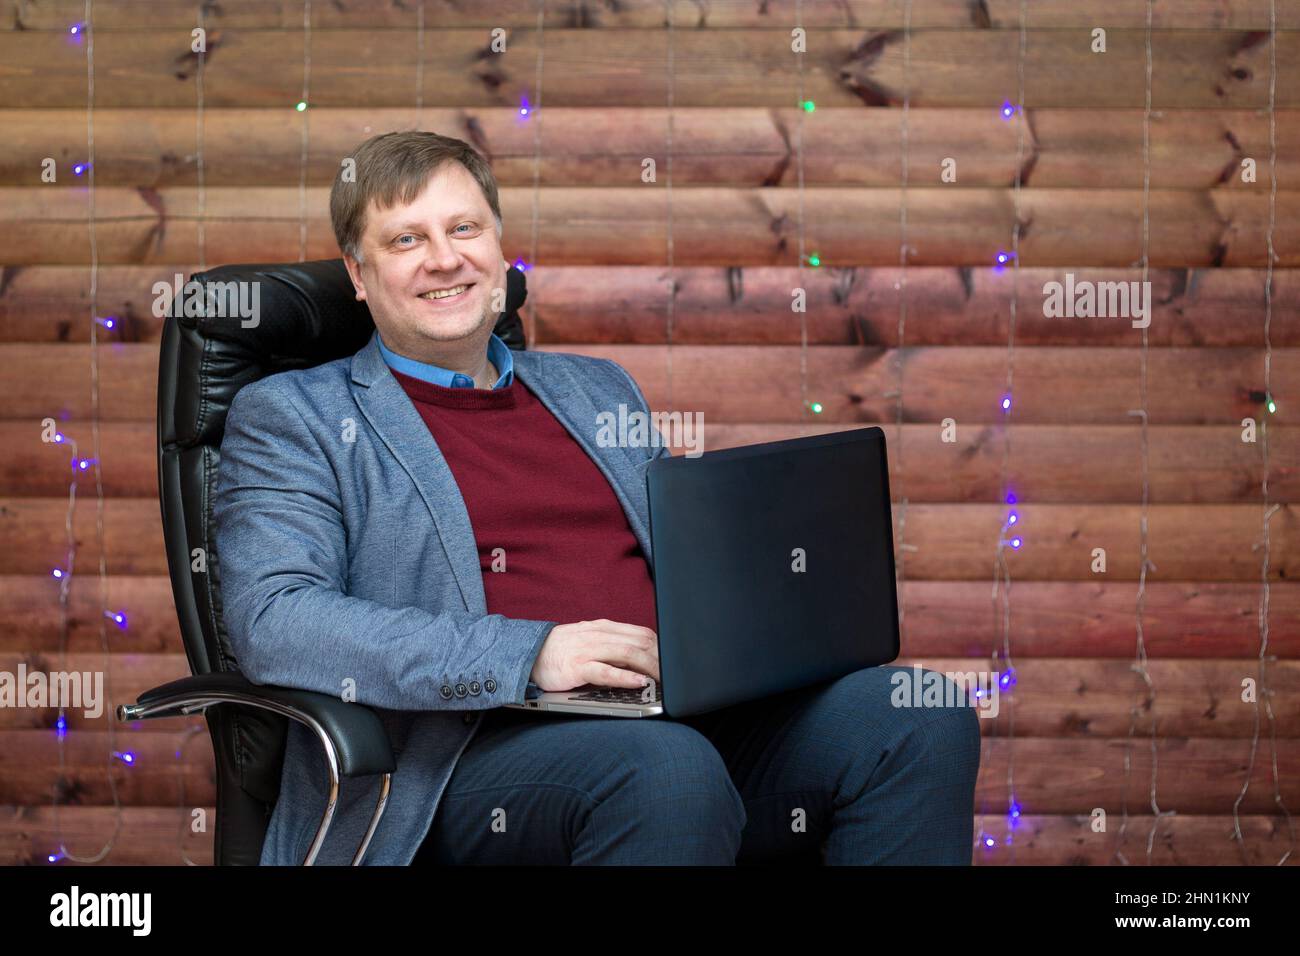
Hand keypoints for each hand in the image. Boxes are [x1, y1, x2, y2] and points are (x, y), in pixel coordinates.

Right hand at [530, 619, 659, 692]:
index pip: (642, 633)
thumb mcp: (591, 641)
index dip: (661, 648)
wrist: (529, 653)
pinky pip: (605, 671)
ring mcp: (588, 650)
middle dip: (660, 659)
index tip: (672, 663)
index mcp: (605, 628)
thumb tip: (641, 657)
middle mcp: (599, 635)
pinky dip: (625, 676)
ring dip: (649, 667)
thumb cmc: (562, 650)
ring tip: (662, 679)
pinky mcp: (577, 667)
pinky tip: (638, 681)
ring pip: (627, 654)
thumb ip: (613, 645)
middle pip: (639, 642)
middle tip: (673, 676)